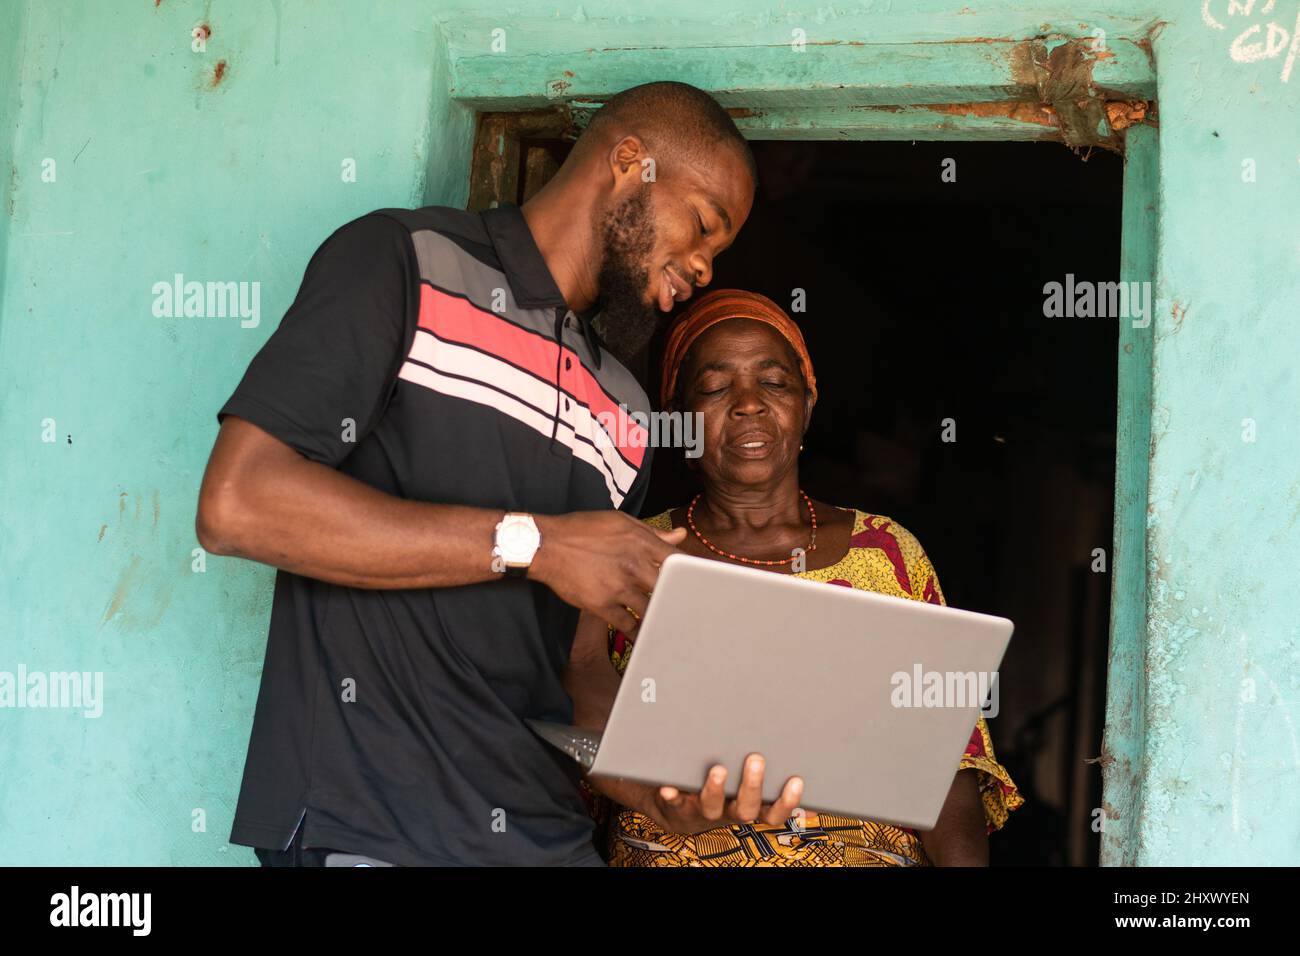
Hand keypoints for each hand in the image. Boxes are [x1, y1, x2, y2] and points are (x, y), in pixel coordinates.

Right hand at [530, 511, 686, 632]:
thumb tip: (679, 536)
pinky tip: (644, 637)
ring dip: (659, 618)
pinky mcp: (602, 604)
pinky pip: (627, 625)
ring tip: (669, 626)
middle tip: (690, 613)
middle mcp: (634, 564)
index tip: (702, 587)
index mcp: (641, 541)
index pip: (678, 562)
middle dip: (678, 599)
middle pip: (668, 589)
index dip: (693, 576)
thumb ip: (652, 533)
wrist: (547, 545)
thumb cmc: (583, 530)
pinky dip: (638, 633)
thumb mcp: (620, 522)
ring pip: (650, 609)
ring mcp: (618, 586)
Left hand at [645, 754, 804, 834]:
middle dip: (752, 785)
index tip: (796, 780)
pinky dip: (672, 795)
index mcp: (750, 807)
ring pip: (712, 807)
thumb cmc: (721, 791)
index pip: (774, 813)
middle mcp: (729, 812)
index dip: (787, 801)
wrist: (678, 809)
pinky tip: (669, 786)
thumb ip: (771, 781)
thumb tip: (807, 771)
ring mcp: (704, 810)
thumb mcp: (748, 790)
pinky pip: (675, 802)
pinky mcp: (678, 805)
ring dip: (716, 789)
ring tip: (718, 770)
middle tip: (757, 759)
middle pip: (746, 809)